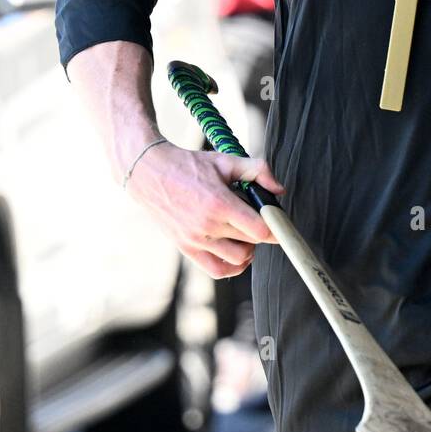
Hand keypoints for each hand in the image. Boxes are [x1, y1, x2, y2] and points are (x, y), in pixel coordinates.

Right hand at [126, 141, 286, 278]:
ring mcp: (196, 240)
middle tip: (259, 217)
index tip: (277, 218)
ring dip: (249, 249)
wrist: (150, 173)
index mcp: (219, 203)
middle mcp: (208, 226)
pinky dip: (233, 267)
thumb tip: (280, 190)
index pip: (260, 229)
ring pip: (239, 259)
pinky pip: (217, 270)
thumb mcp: (226, 161)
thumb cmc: (189, 165)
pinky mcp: (186, 248)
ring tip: (246, 232)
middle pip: (252, 242)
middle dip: (262, 231)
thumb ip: (258, 171)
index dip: (274, 224)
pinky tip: (237, 252)